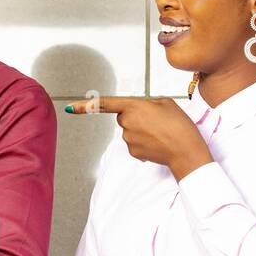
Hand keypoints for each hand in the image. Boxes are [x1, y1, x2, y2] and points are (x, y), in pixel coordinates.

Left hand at [64, 96, 212, 179]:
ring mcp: (128, 140)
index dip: (86, 106)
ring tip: (161, 132)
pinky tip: (158, 143)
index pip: (105, 104)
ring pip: (130, 131)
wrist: (185, 151)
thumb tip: (137, 112)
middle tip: (157, 120)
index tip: (70, 108)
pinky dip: (145, 142)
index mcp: (133, 106)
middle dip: (136, 117)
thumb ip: (147, 103)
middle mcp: (126, 123)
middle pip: (124, 117)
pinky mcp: (133, 152)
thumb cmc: (179, 124)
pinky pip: (135, 143)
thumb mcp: (165, 103)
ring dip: (142, 130)